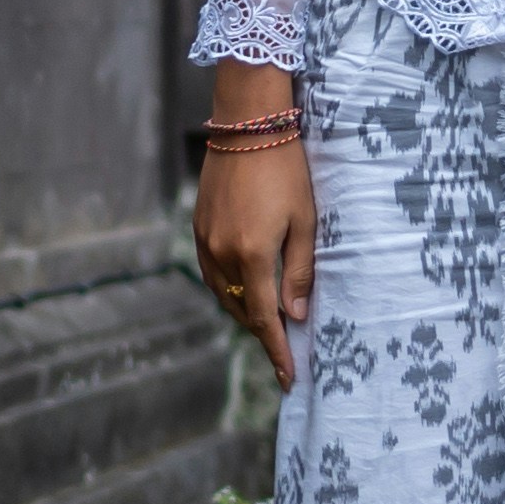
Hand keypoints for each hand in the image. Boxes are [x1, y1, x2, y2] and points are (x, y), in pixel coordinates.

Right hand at [192, 77, 314, 378]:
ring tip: (269, 323)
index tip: (289, 378)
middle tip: (287, 348)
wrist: (248, 125)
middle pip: (242, 312)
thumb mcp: (306, 221)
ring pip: (224, 296)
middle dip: (263, 334)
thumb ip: (299, 272)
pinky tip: (246, 291)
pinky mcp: (198, 228)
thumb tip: (295, 317)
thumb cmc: (287, 170)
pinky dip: (229, 290)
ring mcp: (205, 241)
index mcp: (253, 255)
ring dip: (246, 313)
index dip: (277, 352)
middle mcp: (223, 254)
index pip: (266, 319)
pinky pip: (212, 274)